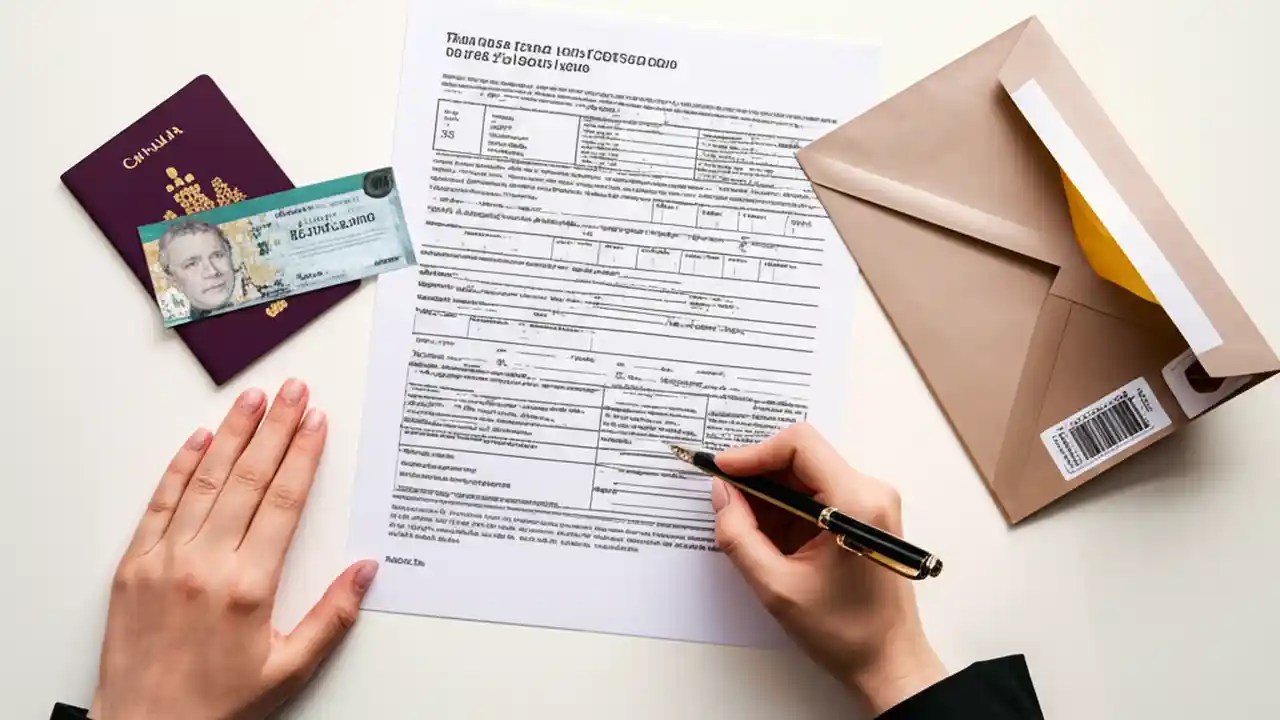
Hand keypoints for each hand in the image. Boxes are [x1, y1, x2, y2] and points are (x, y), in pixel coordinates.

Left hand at [91, 380, 378, 719]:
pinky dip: (180, 468)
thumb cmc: (216, 704)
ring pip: (205, 481)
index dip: (303, 457)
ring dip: (233, 434)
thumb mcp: (289, 667)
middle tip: (294, 392)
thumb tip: (366, 570)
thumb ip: (332, 616)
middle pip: (248, 479)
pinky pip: (160, 503)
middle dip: (276, 429)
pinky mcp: (133, 565)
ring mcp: (164, 559)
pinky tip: (199, 440)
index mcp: (248, 586)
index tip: (317, 423)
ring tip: (253, 399)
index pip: (283, 502)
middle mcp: (204, 564)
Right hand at [712, 423, 944, 715]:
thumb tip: (721, 494)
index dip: (754, 452)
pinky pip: (817, 494)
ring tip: (743, 526)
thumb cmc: (845, 632)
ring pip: (806, 475)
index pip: (799, 445)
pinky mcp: (865, 515)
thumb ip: (740, 536)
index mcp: (856, 503)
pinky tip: (768, 537)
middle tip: (723, 498)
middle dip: (757, 474)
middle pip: (801, 457)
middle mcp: (870, 492)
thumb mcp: (777, 587)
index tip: (722, 470)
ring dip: (770, 494)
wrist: (890, 662)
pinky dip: (786, 508)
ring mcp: (871, 502)